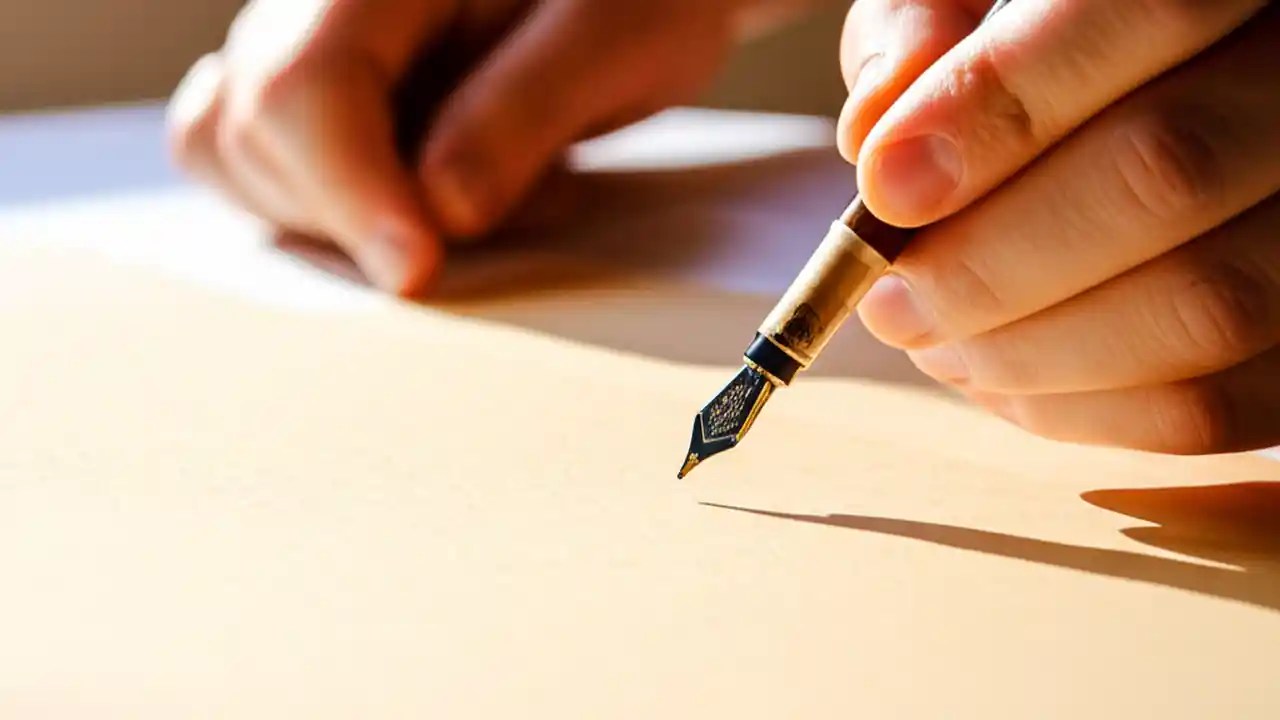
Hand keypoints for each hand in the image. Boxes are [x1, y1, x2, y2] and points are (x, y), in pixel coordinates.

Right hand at [168, 0, 782, 295]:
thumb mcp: (612, 42)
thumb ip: (522, 116)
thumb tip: (440, 213)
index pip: (307, 86)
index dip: (352, 194)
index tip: (417, 270)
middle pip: (256, 131)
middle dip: (367, 210)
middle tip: (512, 200)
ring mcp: (304, 39)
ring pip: (239, 155)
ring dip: (354, 214)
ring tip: (495, 186)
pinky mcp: (322, 91)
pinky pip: (271, 165)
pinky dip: (343, 206)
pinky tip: (438, 194)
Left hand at [839, 0, 1279, 453]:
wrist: (1143, 113)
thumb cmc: (1040, 51)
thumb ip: (925, 28)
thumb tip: (880, 141)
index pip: (1147, 9)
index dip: (1002, 106)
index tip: (886, 187)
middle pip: (1168, 170)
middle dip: (988, 262)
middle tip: (887, 299)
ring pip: (1207, 305)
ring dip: (1027, 351)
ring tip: (929, 340)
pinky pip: (1220, 405)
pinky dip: (1082, 411)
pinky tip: (1000, 379)